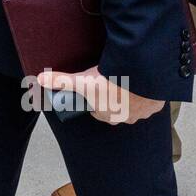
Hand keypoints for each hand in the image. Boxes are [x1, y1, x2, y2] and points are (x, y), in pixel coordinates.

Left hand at [36, 65, 163, 124]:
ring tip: (126, 80)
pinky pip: (151, 100)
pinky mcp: (156, 104)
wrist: (141, 76)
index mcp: (108, 116)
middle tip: (109, 81)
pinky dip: (147, 92)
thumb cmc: (111, 82)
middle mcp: (127, 118)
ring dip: (130, 96)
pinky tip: (142, 82)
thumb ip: (61, 80)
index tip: (93, 88)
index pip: (98, 112)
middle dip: (112, 98)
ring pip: (134, 106)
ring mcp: (143, 112)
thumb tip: (39, 79)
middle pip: (116, 110)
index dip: (94, 101)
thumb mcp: (82, 81)